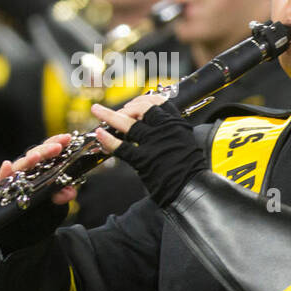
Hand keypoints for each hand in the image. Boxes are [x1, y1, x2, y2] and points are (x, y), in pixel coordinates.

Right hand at [0, 133, 76, 204]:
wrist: (34, 218)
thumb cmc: (45, 202)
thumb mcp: (58, 198)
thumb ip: (63, 194)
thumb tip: (69, 193)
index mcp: (41, 164)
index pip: (48, 148)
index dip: (56, 141)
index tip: (67, 138)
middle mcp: (29, 167)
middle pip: (36, 154)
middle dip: (47, 150)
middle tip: (57, 147)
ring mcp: (16, 175)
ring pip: (21, 164)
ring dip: (28, 160)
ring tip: (36, 157)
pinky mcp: (5, 186)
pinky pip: (2, 178)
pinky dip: (4, 172)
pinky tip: (7, 165)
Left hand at [91, 93, 205, 207]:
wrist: (193, 189)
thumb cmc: (189, 170)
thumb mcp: (185, 143)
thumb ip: (170, 133)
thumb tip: (152, 127)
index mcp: (176, 124)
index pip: (159, 102)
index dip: (143, 100)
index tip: (133, 103)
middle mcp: (165, 130)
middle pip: (141, 108)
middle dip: (126, 107)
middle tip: (117, 111)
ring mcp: (153, 143)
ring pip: (127, 123)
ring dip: (109, 116)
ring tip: (97, 111)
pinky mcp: (143, 159)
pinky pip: (122, 147)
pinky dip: (108, 140)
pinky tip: (100, 134)